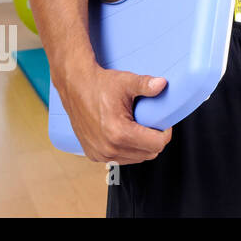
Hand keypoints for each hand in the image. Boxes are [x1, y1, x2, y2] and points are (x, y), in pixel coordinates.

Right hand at [58, 67, 172, 163]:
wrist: (75, 88)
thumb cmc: (99, 85)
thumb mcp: (126, 82)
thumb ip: (146, 84)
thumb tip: (162, 84)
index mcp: (118, 133)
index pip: (156, 144)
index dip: (165, 133)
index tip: (163, 122)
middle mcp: (108, 148)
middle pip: (149, 153)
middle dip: (155, 139)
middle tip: (152, 123)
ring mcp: (100, 154)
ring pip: (136, 159)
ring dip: (142, 146)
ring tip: (138, 128)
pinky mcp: (94, 155)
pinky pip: (121, 159)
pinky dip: (129, 150)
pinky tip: (127, 135)